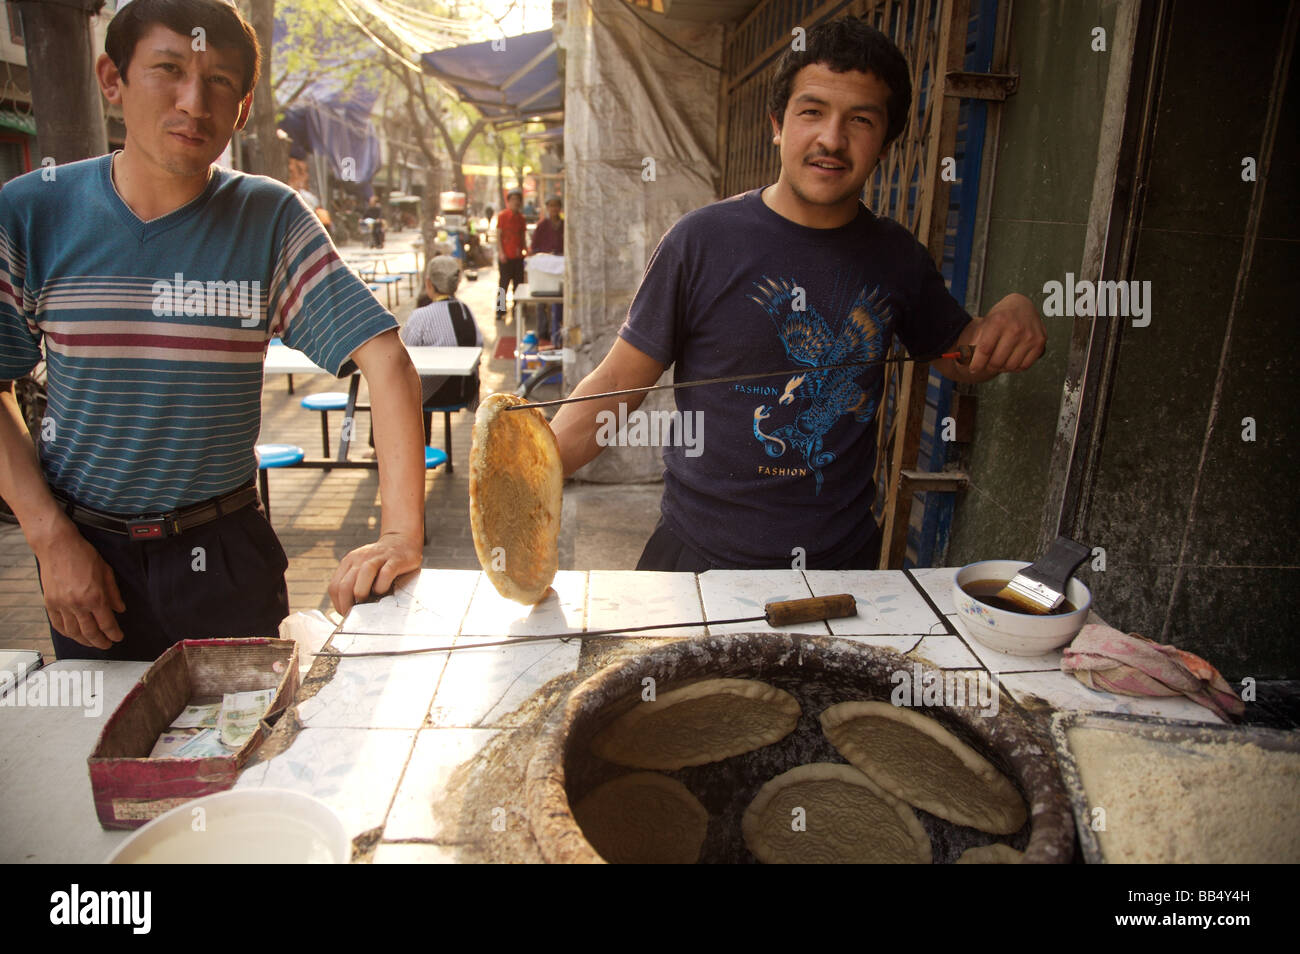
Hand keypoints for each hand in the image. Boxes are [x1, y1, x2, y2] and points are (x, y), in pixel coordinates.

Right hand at [33, 524, 125, 649]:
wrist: (57, 546)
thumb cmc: (82, 554)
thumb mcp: (106, 571)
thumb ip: (114, 593)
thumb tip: (120, 609)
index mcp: (94, 596)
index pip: (107, 624)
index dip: (114, 634)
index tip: (118, 638)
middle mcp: (77, 604)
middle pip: (90, 632)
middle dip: (101, 642)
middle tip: (107, 645)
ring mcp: (61, 605)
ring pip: (73, 632)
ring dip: (84, 641)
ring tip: (92, 642)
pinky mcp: (49, 603)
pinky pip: (58, 625)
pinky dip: (67, 633)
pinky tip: (73, 635)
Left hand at [328, 530, 422, 615]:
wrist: (401, 541)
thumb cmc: (381, 563)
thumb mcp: (362, 568)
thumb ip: (353, 583)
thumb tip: (347, 609)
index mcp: (349, 562)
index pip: (335, 587)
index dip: (338, 604)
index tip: (347, 614)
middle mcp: (360, 558)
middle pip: (345, 584)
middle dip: (348, 604)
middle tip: (356, 615)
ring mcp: (378, 557)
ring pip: (363, 575)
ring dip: (362, 594)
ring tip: (366, 604)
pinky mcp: (395, 560)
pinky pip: (386, 573)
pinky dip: (382, 586)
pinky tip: (384, 591)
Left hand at [967, 293, 1046, 375]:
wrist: (1022, 306)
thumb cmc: (999, 318)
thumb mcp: (984, 325)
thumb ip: (973, 343)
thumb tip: (962, 362)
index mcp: (998, 321)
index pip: (984, 350)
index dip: (976, 363)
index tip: (972, 369)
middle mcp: (1015, 328)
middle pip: (996, 361)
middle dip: (988, 366)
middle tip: (987, 364)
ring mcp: (1029, 336)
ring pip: (1010, 366)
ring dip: (1002, 368)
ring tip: (999, 360)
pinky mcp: (1040, 342)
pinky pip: (1024, 366)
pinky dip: (1015, 367)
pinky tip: (1011, 359)